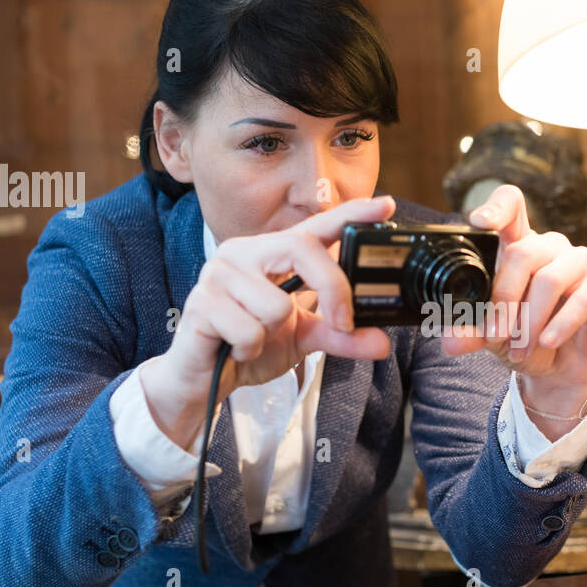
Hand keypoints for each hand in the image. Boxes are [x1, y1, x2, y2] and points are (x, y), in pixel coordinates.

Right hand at [141, 195, 395, 449]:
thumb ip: (340, 336)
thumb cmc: (248, 347)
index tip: (386, 205)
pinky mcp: (200, 302)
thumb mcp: (303, 339)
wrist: (200, 380)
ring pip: (277, 305)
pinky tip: (233, 347)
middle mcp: (244, 252)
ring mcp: (218, 273)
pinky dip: (248, 349)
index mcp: (270, 253)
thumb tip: (381, 342)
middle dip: (332, 290)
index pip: (315, 227)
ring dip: (272, 335)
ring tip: (252, 338)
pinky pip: (249, 330)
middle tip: (340, 323)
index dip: (351, 214)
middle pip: (303, 249)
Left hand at [443, 184, 586, 438]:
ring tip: (520, 350)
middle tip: (496, 336)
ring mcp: (579, 260)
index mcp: (519, 245)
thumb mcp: (492, 336)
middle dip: (505, 300)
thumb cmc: (525, 339)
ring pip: (550, 279)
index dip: (497, 207)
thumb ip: (471, 333)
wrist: (562, 368)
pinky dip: (561, 324)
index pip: (511, 206)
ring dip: (531, 320)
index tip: (479, 222)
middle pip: (523, 253)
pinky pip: (583, 298)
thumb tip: (449, 341)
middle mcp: (549, 246)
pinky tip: (548, 342)